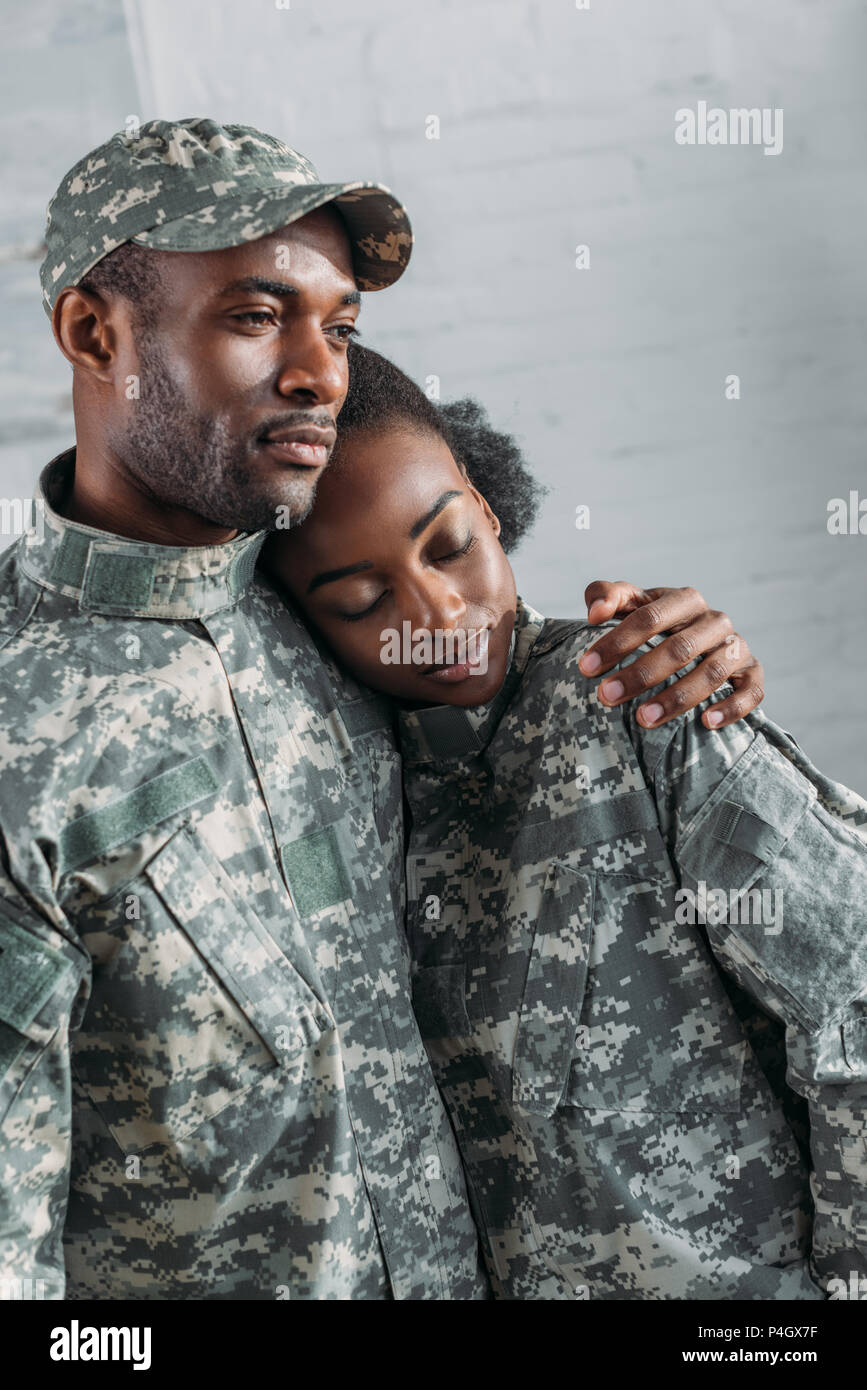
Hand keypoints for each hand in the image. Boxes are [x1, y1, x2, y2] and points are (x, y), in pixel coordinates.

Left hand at [578, 581, 764, 730]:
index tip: (586, 668)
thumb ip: (605, 596)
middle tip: (606, 697)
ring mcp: (736, 646)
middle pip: (679, 648)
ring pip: (712, 672)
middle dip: (640, 675)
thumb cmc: (655, 621)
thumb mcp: (631, 603)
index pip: (648, 618)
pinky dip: (733, 707)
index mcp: (684, 600)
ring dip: (678, 698)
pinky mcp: (752, 672)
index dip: (617, 642)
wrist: (698, 635)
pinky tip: (706, 722)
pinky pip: (752, 690)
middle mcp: (714, 621)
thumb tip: (594, 614)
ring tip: (643, 719)